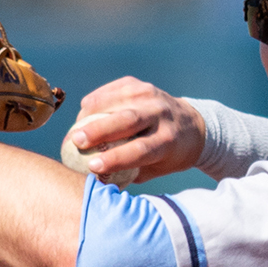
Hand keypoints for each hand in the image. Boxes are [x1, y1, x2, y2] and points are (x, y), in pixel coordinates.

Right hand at [69, 77, 205, 181]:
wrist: (192, 125)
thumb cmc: (169, 156)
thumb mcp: (156, 170)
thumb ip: (128, 174)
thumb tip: (94, 181)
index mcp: (168, 141)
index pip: (140, 150)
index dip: (115, 158)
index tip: (92, 167)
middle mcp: (161, 115)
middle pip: (127, 120)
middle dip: (99, 130)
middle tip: (75, 141)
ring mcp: (151, 96)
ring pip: (118, 101)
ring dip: (93, 113)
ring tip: (75, 127)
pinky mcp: (140, 85)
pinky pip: (114, 90)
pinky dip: (97, 100)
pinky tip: (85, 110)